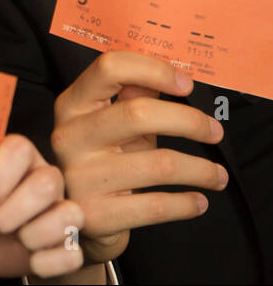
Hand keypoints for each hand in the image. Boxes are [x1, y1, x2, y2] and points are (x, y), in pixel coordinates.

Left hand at [0, 134, 84, 277]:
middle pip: (48, 184)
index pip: (20, 150)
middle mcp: (41, 178)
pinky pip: (73, 254)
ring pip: (71, 215)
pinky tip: (29, 260)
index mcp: (14, 155)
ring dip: (34, 234)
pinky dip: (50, 262)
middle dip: (10, 213)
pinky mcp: (58, 244)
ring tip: (8, 238)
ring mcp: (54, 211)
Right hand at [50, 50, 225, 263]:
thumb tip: (174, 75)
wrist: (79, 217)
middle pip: (139, 113)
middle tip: (215, 131)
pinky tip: (198, 201)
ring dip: (200, 169)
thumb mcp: (114, 124)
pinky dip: (186, 204)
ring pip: (159, 164)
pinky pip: (156, 206)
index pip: (109, 68)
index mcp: (72, 105)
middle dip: (190, 121)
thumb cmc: (104, 159)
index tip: (186, 84)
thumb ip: (136, 96)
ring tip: (217, 175)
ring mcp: (80, 176)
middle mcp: (70, 136)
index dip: (153, 70)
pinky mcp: (95, 214)